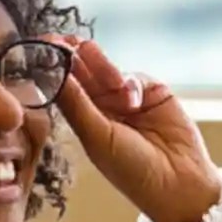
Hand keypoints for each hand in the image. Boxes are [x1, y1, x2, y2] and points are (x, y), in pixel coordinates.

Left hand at [54, 37, 221, 221]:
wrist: (178, 182)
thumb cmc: (131, 170)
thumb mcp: (97, 138)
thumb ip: (77, 105)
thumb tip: (55, 76)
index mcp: (86, 121)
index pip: (67, 90)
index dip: (55, 71)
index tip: (43, 49)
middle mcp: (105, 108)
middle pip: (85, 76)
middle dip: (73, 57)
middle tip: (60, 39)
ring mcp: (129, 99)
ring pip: (109, 72)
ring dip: (98, 62)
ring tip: (85, 48)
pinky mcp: (153, 92)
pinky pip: (136, 77)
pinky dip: (131, 83)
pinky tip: (132, 100)